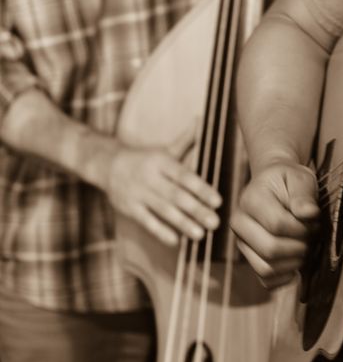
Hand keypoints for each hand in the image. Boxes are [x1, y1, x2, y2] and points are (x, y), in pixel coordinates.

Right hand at [105, 145, 221, 247]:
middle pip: (176, 196)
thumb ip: (186, 139)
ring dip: (182, 223)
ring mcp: (138, 194)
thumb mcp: (164, 149)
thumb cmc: (144, 158)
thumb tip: (203, 120)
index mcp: (161, 162)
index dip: (201, 189)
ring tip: (200, 234)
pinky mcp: (129, 208)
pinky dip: (160, 231)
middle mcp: (150, 177)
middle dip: (196, 210)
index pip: (184, 176)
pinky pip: (146, 221)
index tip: (217, 201)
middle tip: (215, 222)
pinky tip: (175, 240)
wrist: (106, 164)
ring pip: (163, 210)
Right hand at [230, 161, 321, 287]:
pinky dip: (285, 278)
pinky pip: (266, 280)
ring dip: (294, 263)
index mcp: (250, 200)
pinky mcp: (249, 258)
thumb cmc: (289, 182)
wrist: (275, 186)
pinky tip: (298, 265)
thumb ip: (304, 195)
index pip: (277, 225)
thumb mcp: (300, 179)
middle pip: (270, 249)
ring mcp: (242, 243)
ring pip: (266, 268)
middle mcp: (240, 224)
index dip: (301, 228)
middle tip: (311, 236)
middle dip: (299, 247)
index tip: (313, 221)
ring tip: (305, 247)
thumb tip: (308, 213)